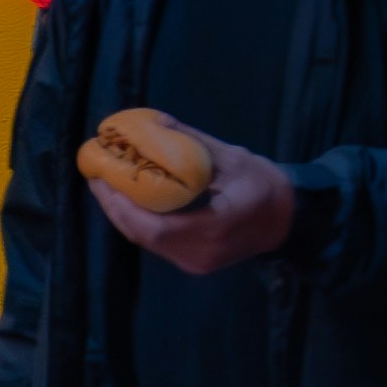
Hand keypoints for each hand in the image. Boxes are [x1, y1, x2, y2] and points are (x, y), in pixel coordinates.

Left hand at [91, 132, 300, 272]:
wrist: (289, 219)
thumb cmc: (265, 184)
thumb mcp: (234, 158)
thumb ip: (193, 143)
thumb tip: (156, 122)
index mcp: (216, 226)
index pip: (157, 227)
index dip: (126, 207)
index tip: (106, 180)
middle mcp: (201, 252)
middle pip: (144, 236)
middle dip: (115, 208)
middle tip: (97, 179)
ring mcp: (195, 262)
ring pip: (147, 242)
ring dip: (124, 216)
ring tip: (108, 188)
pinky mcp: (192, 263)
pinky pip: (157, 244)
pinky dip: (140, 223)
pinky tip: (131, 203)